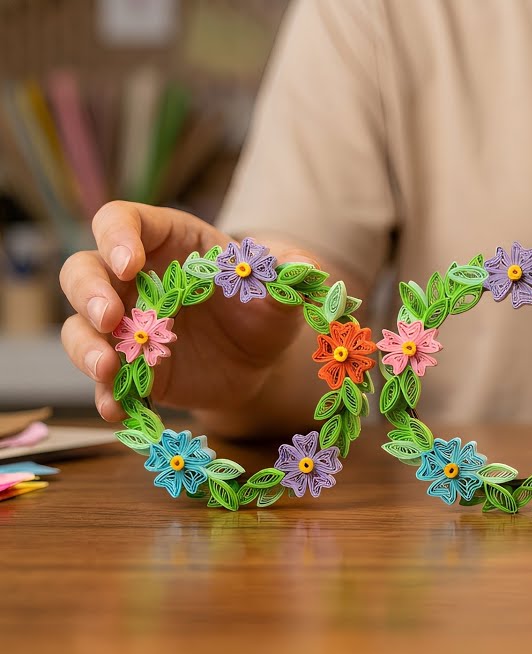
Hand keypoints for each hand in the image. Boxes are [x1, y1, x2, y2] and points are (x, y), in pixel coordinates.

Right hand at [59, 201, 315, 420]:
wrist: (261, 361)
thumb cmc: (263, 308)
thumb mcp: (280, 290)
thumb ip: (289, 274)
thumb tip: (308, 267)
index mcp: (168, 242)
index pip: (121, 221)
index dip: (116, 236)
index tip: (130, 263)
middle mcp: (134, 279)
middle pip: (83, 270)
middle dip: (89, 292)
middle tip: (110, 317)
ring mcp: (124, 325)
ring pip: (79, 326)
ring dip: (85, 347)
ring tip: (108, 368)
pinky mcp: (128, 368)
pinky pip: (102, 380)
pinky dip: (105, 395)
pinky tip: (116, 410)